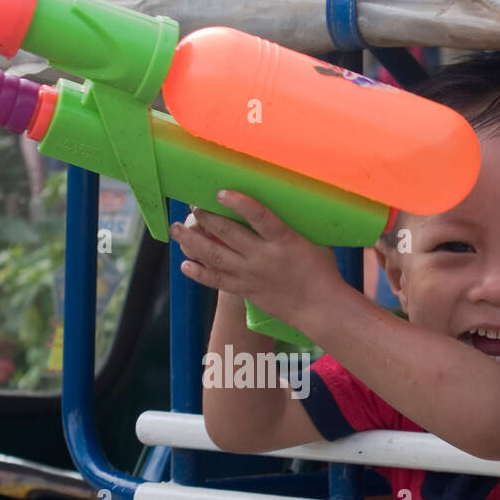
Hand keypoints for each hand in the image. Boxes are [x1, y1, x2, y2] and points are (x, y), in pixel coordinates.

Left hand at [169, 191, 342, 326]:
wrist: (320, 308)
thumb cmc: (322, 271)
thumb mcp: (314, 240)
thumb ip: (292, 225)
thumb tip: (282, 203)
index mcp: (283, 240)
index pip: (258, 216)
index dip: (238, 203)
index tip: (220, 192)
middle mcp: (262, 257)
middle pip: (227, 234)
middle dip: (205, 217)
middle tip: (192, 205)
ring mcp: (251, 275)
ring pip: (215, 256)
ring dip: (192, 242)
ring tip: (177, 230)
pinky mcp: (245, 290)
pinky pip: (217, 281)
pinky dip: (199, 273)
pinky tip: (185, 264)